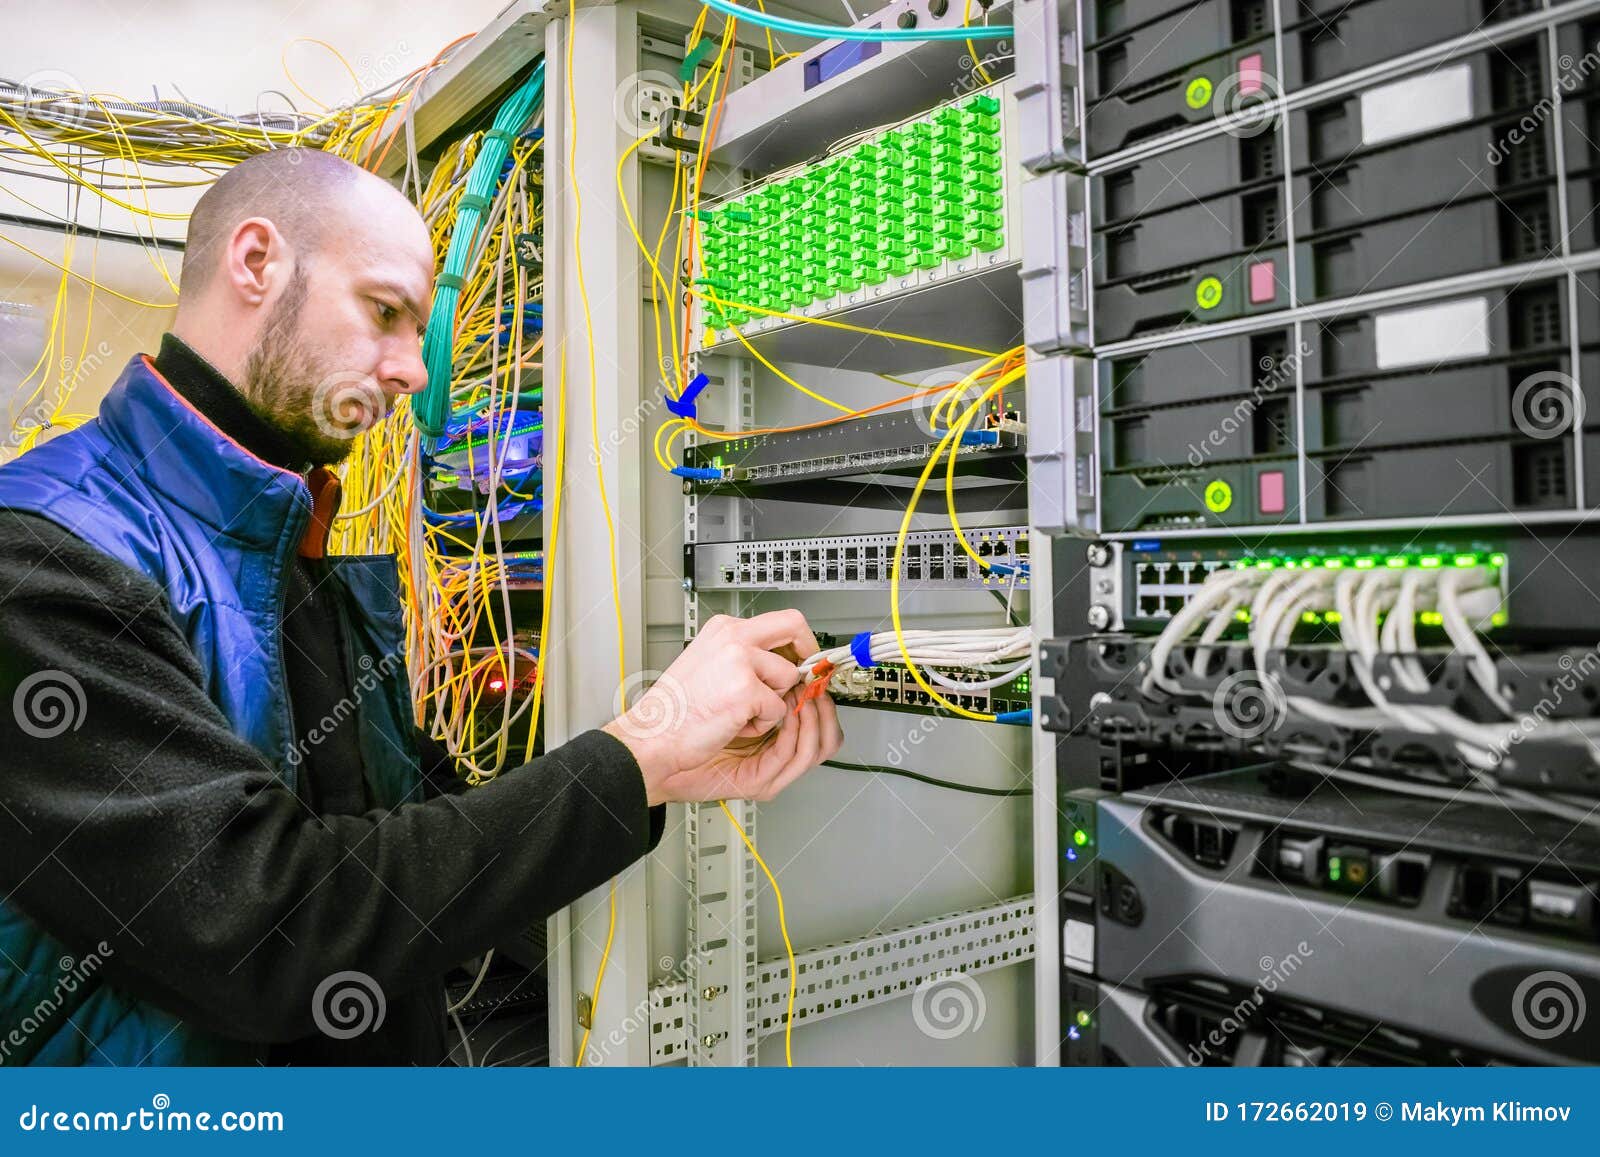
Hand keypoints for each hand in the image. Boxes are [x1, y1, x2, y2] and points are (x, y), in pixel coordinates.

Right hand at [602, 610, 843, 804]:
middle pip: (794, 626)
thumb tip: (783, 662)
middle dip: (807, 653)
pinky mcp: (746, 690)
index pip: (777, 620)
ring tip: (740, 713)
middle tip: (805, 677)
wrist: (651, 737)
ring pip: (788, 678)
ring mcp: (740, 661)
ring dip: (772, 703)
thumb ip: (743, 656)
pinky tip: (732, 725)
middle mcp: (732, 637)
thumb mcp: (708, 664)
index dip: (797, 640)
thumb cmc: (674, 710)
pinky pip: (778, 710)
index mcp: (722, 629)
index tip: (802, 658)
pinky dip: (760, 726)